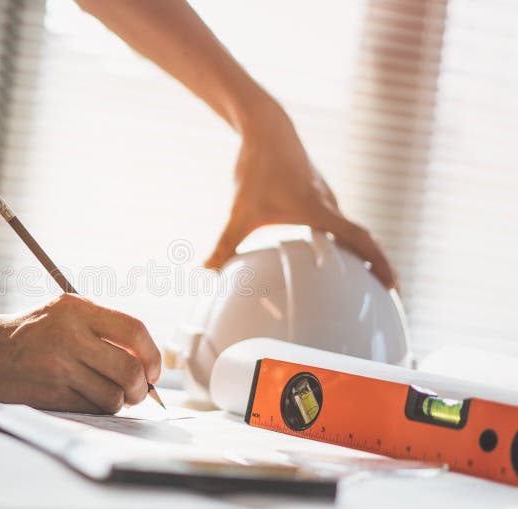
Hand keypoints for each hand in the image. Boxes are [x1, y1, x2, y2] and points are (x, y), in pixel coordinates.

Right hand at [0, 294, 160, 413]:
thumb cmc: (32, 333)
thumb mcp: (65, 313)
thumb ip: (103, 328)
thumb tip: (147, 362)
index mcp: (77, 309)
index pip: (134, 330)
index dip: (152, 355)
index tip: (153, 370)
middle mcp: (69, 335)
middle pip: (129, 369)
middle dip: (142, 388)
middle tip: (139, 392)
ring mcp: (58, 366)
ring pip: (114, 396)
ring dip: (121, 402)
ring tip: (112, 396)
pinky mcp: (49, 393)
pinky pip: (92, 408)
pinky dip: (99, 409)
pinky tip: (89, 400)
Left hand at [205, 100, 396, 288]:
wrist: (265, 127)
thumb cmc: (257, 168)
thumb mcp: (239, 212)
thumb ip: (225, 244)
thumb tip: (206, 270)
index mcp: (320, 211)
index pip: (360, 241)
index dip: (379, 263)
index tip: (393, 284)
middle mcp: (329, 204)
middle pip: (360, 238)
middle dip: (375, 264)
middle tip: (385, 290)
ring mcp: (324, 196)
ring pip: (347, 228)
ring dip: (357, 250)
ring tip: (361, 276)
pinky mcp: (314, 190)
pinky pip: (334, 218)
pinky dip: (339, 236)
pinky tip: (327, 248)